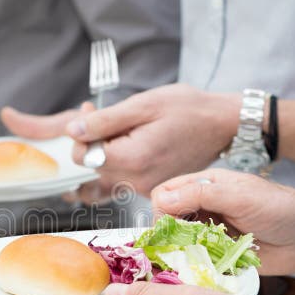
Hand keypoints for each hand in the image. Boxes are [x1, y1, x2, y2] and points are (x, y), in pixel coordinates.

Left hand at [5, 84, 239, 196]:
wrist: (222, 125)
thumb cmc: (187, 109)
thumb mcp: (143, 105)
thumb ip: (104, 121)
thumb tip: (73, 130)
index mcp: (133, 160)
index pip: (83, 157)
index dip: (81, 134)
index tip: (91, 112)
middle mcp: (137, 182)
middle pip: (93, 166)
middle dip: (92, 140)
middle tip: (105, 114)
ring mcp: (144, 190)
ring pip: (105, 174)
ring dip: (104, 151)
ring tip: (120, 128)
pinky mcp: (150, 189)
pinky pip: (122, 178)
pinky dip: (120, 160)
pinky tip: (133, 141)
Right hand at [152, 169, 294, 275]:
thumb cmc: (279, 208)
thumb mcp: (240, 196)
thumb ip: (202, 195)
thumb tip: (163, 201)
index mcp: (204, 186)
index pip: (166, 194)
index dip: (162, 210)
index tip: (169, 227)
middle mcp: (203, 208)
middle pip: (167, 220)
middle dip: (168, 234)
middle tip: (179, 246)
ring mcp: (209, 232)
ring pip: (178, 242)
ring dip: (179, 251)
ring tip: (190, 259)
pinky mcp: (217, 254)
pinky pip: (195, 260)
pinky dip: (192, 265)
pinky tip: (199, 269)